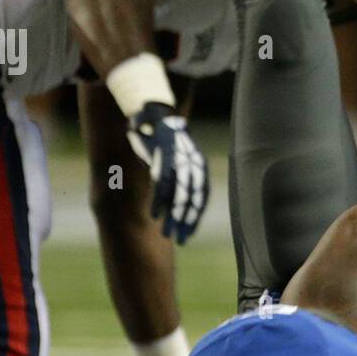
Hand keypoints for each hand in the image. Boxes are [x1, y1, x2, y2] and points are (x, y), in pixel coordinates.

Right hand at [126, 102, 208, 244]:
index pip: (201, 197)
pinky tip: (155, 216)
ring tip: (166, 233)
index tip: (188, 234)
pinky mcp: (163, 158)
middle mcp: (192, 164)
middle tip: (179, 240)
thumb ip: (181, 180)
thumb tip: (179, 205)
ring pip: (178, 195)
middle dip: (185, 222)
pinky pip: (162, 185)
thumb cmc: (167, 142)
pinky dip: (159, 202)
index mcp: (198, 165)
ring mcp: (178, 161)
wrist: (157, 114)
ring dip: (172, 217)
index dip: (194, 217)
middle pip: (192, 200)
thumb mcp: (179, 160)